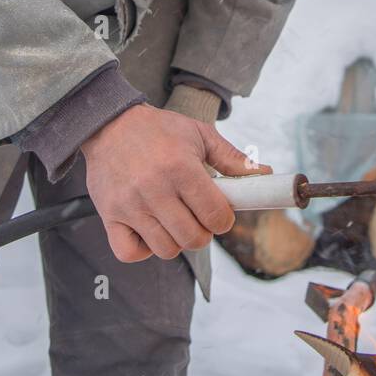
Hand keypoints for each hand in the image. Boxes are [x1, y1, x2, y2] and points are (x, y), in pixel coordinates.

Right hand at [82, 103, 272, 262]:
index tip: (219, 212)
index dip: (224, 220)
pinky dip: (143, 249)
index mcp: (180, 167)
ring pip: (166, 249)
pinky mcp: (109, 216)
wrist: (109, 123)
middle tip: (197, 216)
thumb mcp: (199, 134)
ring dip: (176, 241)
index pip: (216, 215)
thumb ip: (232, 158)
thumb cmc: (159, 130)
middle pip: (193, 238)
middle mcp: (154, 189)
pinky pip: (129, 253)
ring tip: (174, 220)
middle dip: (203, 232)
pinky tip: (149, 231)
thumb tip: (266, 174)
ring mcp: (129, 205)